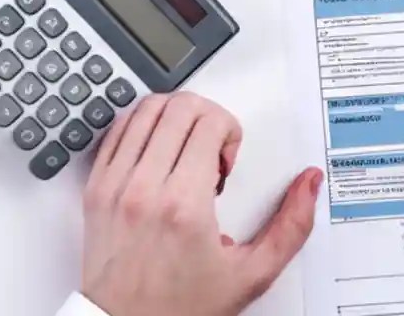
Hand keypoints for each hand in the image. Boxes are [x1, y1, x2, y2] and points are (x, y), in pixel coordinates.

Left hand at [79, 93, 322, 315]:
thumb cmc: (180, 306)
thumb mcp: (251, 274)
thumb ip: (291, 227)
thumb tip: (308, 184)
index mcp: (184, 205)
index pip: (209, 122)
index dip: (229, 131)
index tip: (227, 162)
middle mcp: (144, 188)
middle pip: (179, 107)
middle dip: (206, 117)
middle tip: (210, 151)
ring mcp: (114, 184)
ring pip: (145, 110)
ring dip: (174, 118)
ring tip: (184, 150)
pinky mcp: (95, 187)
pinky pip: (117, 130)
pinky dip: (142, 128)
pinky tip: (157, 152)